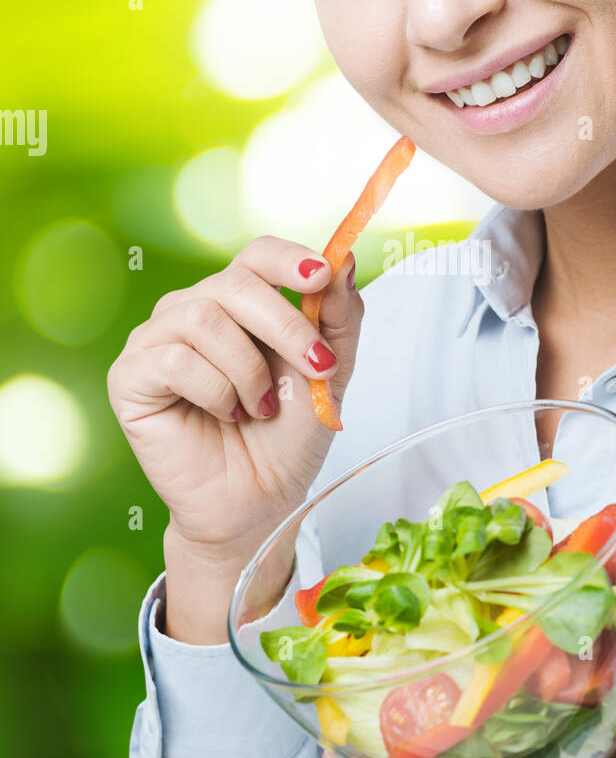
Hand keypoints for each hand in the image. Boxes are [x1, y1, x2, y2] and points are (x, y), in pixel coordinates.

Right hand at [107, 237, 363, 639]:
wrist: (259, 502)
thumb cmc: (287, 438)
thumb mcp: (329, 373)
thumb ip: (338, 316)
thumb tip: (343, 258)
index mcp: (240, 303)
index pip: (258, 254)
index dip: (289, 259)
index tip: (322, 275)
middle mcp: (193, 310)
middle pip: (236, 282)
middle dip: (285, 326)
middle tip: (316, 368)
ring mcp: (157, 340)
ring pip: (204, 318)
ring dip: (248, 370)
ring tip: (261, 407)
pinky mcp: (131, 375)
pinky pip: (174, 359)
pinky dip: (214, 390)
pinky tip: (226, 415)